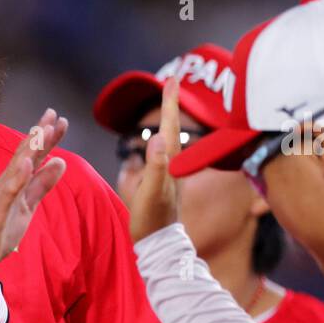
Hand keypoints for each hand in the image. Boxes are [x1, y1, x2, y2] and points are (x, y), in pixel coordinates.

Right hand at [0, 107, 67, 275]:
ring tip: (42, 131)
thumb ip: (41, 185)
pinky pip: (7, 195)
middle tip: (52, 114)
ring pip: (15, 170)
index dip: (45, 140)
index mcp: (14, 184)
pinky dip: (16, 179)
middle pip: (23, 157)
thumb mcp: (27, 207)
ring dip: (29, 150)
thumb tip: (60, 161)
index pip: (31, 157)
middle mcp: (5, 186)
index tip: (59, 120)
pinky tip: (26, 165)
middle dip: (38, 136)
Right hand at [128, 75, 181, 242]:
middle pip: (172, 127)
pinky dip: (163, 136)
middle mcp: (172, 164)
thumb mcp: (151, 192)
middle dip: (171, 104)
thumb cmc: (151, 219)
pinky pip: (165, 150)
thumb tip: (157, 137)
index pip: (169, 126)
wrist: (157, 243)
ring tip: (168, 103)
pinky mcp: (165, 181)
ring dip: (169, 119)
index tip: (171, 79)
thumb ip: (156, 166)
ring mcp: (170, 173)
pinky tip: (162, 137)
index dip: (170, 102)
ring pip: (170, 138)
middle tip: (171, 82)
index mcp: (169, 162)